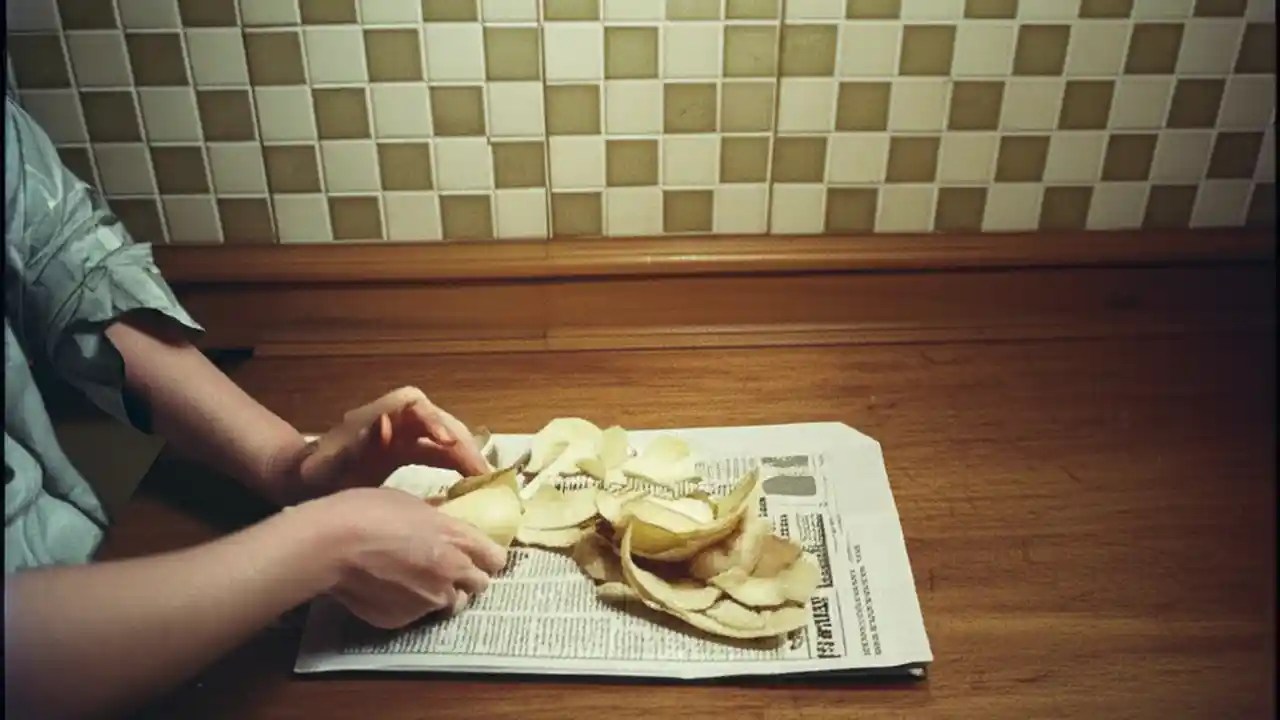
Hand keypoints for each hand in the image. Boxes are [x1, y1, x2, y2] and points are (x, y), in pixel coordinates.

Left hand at [279, 387, 491, 499]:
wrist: (301, 483)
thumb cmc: (312, 477)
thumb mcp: (326, 465)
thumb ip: (350, 448)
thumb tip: (378, 427)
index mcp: (377, 419)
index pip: (415, 406)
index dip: (436, 420)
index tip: (451, 442)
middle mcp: (393, 421)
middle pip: (438, 420)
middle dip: (462, 442)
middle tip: (482, 473)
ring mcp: (401, 435)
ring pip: (443, 435)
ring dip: (464, 453)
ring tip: (482, 479)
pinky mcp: (405, 450)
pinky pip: (438, 451)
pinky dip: (456, 463)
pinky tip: (469, 483)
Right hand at [303, 486, 508, 627]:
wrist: (330, 545)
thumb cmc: (368, 511)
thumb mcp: (409, 502)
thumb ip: (434, 518)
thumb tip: (443, 518)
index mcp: (458, 538)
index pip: (496, 558)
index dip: (487, 557)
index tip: (478, 555)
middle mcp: (452, 573)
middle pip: (479, 585)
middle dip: (467, 579)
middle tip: (445, 569)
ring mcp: (430, 601)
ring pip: (450, 604)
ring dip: (441, 595)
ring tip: (415, 582)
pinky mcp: (405, 620)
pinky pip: (417, 615)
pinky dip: (409, 606)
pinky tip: (388, 591)